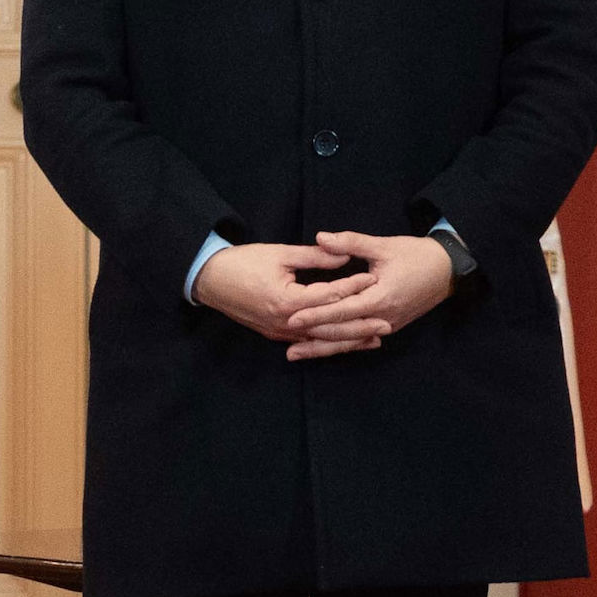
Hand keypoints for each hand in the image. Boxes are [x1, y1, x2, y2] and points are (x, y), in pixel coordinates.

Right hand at [194, 240, 374, 349]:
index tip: (374, 279)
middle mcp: (285, 323)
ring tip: (373, 340)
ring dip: (347, 341)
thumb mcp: (280, 253)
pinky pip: (306, 342)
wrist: (210, 279)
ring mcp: (279, 332)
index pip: (329, 296)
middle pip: (330, 328)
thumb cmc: (243, 262)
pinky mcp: (274, 334)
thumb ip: (315, 257)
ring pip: (320, 340)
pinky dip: (327, 342)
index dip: (353, 286)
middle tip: (386, 324)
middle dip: (360, 327)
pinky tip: (343, 342)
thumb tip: (345, 255)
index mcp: (288, 301)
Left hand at [283, 229, 457, 361]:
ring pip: (351, 342)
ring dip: (324, 349)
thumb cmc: (416, 254)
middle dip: (314, 340)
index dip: (316, 315)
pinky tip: (322, 350)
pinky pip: (361, 339)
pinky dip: (341, 345)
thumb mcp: (383, 245)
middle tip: (287, 345)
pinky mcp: (390, 326)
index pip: (342, 310)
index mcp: (381, 297)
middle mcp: (384, 317)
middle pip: (343, 333)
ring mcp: (388, 325)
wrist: (448, 269)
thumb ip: (350, 242)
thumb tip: (320, 237)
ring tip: (297, 353)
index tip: (292, 318)